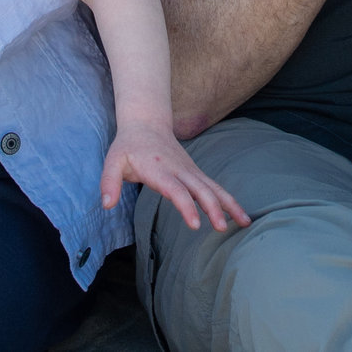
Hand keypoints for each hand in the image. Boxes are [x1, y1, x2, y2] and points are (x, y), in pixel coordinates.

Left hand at [102, 118, 249, 230]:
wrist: (147, 123)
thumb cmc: (128, 146)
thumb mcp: (112, 161)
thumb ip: (108, 183)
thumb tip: (106, 205)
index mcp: (158, 169)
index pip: (175, 190)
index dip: (186, 206)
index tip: (196, 224)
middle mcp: (179, 170)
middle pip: (200, 189)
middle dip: (213, 208)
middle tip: (222, 228)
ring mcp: (190, 171)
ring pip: (214, 187)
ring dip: (229, 204)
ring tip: (245, 223)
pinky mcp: (196, 173)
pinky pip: (215, 187)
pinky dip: (229, 201)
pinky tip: (240, 216)